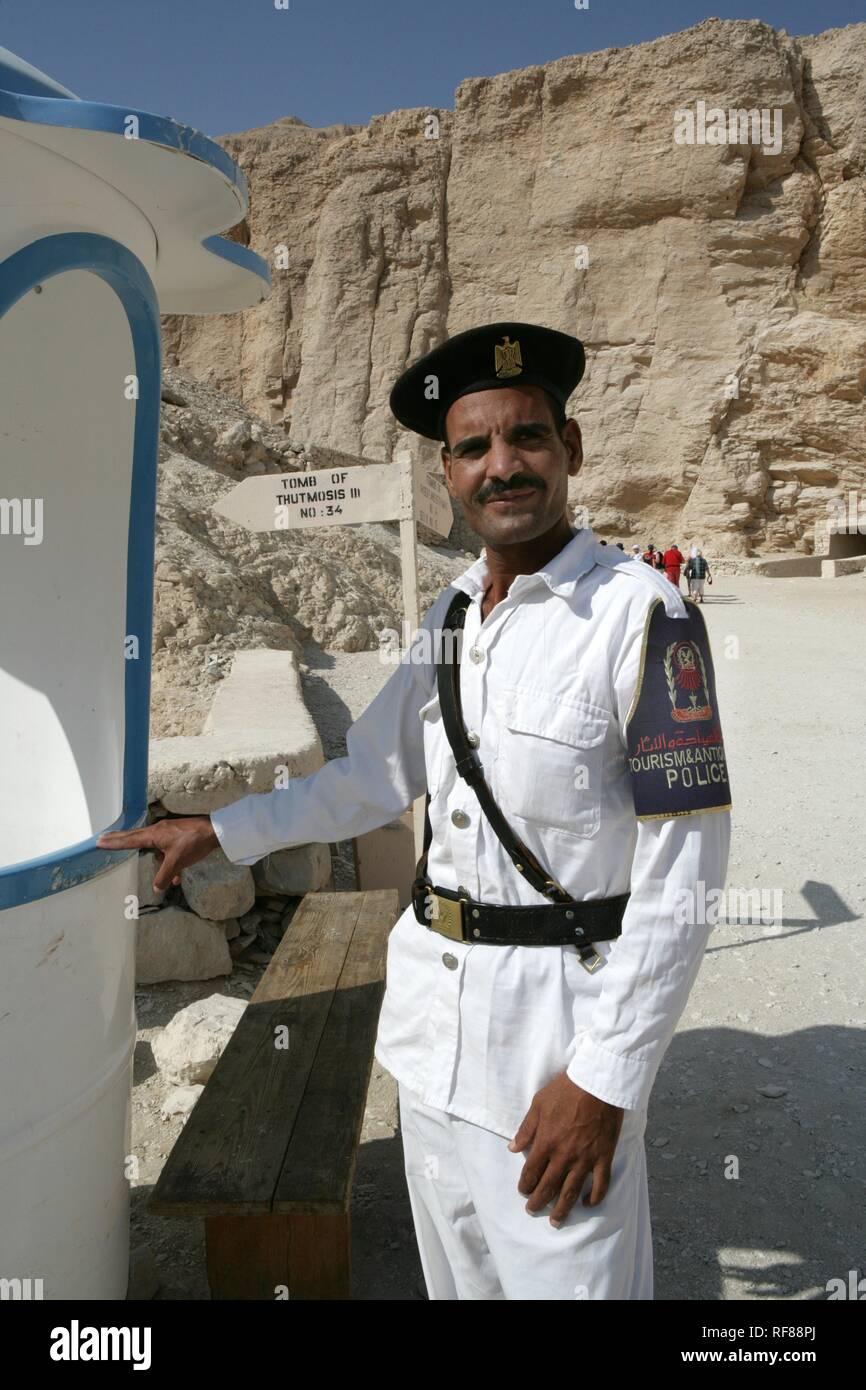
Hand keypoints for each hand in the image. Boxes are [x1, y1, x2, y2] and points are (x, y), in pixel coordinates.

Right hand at [97, 817, 219, 891]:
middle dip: (120, 840)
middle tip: (102, 838)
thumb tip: (156, 887)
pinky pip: (168, 850)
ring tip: (158, 870)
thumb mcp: (177, 862)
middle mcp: (158, 831)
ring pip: (154, 846)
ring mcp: (169, 832)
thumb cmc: (193, 843)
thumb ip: (164, 875)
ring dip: (154, 859)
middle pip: (135, 837)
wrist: (216, 832)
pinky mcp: (178, 836)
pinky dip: (170, 863)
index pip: (130, 840)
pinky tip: (179, 877)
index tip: (100, 841)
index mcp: (154, 835)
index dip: (114, 843)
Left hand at [508, 1072, 623, 1225]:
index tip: (523, 1192)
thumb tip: (513, 1149)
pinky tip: (587, 1204)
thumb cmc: (566, 1090)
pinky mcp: (604, 1157)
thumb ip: (526, 1129)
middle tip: (532, 1211)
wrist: (597, 1084)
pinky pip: (600, 1184)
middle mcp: (564, 1156)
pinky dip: (595, 1198)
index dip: (525, 1185)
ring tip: (556, 1221)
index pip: (531, 1172)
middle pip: (548, 1187)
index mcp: (546, 1143)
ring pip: (571, 1192)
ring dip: (562, 1209)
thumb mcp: (538, 1104)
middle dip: (538, 1202)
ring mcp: (585, 1159)